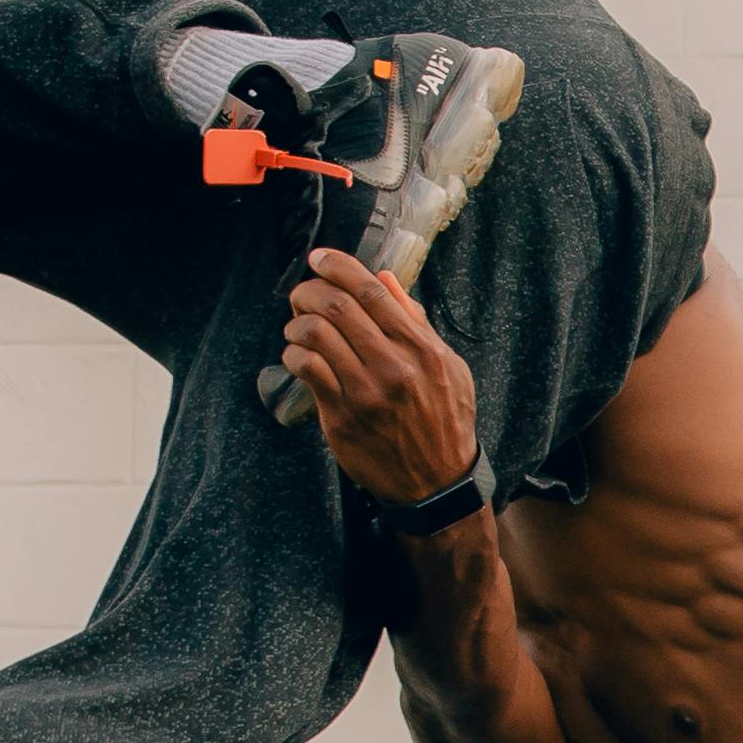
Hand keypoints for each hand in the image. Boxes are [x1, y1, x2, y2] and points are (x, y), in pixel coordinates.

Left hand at [281, 247, 481, 507]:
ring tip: (297, 327)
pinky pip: (307, 370)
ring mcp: (366, 393)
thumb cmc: (443, 422)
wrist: (437, 484)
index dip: (339, 266)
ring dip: (297, 322)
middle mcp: (394, 366)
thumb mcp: (448, 367)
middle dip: (310, 290)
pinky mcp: (342, 417)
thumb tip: (387, 280)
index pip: (372, 291)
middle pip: (338, 306)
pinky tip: (297, 357)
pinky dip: (294, 354)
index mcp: (421, 348)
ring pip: (316, 334)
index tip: (320, 258)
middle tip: (302, 293)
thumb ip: (415, 322)